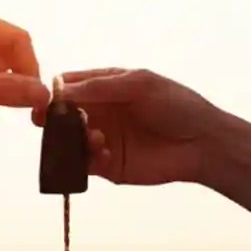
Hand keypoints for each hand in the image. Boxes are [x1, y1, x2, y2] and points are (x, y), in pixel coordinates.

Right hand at [34, 68, 220, 184]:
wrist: (204, 144)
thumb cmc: (178, 106)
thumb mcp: (141, 85)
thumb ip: (102, 86)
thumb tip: (61, 90)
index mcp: (106, 87)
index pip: (70, 86)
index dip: (55, 91)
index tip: (46, 98)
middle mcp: (99, 112)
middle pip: (62, 115)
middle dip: (53, 119)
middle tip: (47, 123)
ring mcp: (102, 139)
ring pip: (69, 141)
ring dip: (71, 139)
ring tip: (94, 138)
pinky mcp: (107, 166)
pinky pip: (84, 164)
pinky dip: (86, 159)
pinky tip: (104, 154)